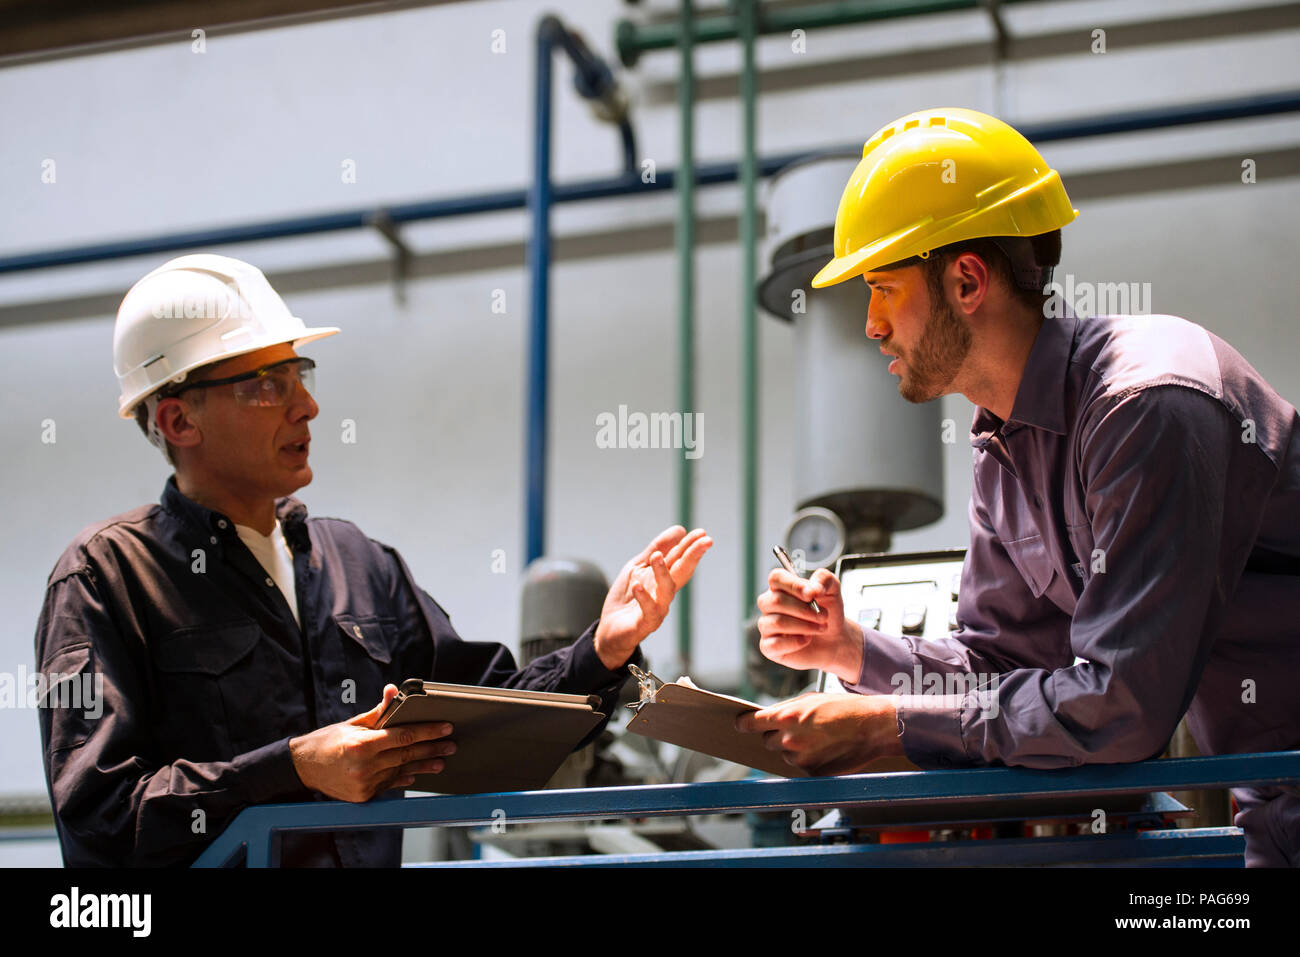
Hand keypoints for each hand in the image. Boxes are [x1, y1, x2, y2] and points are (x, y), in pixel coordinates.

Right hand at [289, 684, 457, 801]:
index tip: (445, 727)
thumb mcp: (352, 724)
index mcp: (362, 745)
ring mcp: (365, 784)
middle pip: (407, 755)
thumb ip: (378, 711)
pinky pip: (389, 785)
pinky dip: (403, 778)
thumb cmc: (327, 741)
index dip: (428, 731)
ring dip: (423, 766)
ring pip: (401, 772)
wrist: (303, 768)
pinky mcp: (363, 796)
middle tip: (450, 745)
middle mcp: (365, 766)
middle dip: (432, 749)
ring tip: (441, 762)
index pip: (404, 736)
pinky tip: (416, 773)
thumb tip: (393, 691)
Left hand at [593, 526, 712, 669]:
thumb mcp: (638, 567)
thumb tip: (680, 530)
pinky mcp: (644, 624)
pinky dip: (644, 598)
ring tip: (657, 556)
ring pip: (666, 590)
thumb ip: (656, 549)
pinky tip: (638, 586)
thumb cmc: (627, 597)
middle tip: (705, 541)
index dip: (691, 546)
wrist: (610, 629)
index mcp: (664, 578)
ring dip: (662, 573)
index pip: (681, 559)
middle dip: (693, 556)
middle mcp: (665, 593)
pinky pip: (648, 611)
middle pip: (682, 572)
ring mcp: (657, 608)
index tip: (702, 533)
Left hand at [735, 693, 903, 774]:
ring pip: (785, 755)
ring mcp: (800, 759)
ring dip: (794, 749)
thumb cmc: (843, 708)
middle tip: (796, 729)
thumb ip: (786, 709)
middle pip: (767, 741)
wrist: (873, 727)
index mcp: (785, 717)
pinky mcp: (813, 773)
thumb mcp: (810, 699)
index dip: (744, 724)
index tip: (739, 725)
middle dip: (776, 736)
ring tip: (818, 738)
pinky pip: (802, 768)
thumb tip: (765, 718)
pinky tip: (826, 750)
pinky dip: (810, 761)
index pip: (750, 724)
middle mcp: (788, 740)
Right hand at [755, 567, 862, 682]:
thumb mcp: (833, 590)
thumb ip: (824, 579)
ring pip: (777, 622)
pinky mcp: (768, 647)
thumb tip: (812, 589)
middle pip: (776, 601)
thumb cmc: (828, 612)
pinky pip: (774, 644)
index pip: (776, 578)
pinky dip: (796, 642)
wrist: (835, 639)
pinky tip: (806, 640)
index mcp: (781, 587)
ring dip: (804, 626)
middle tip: (824, 616)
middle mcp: (769, 604)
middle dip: (804, 610)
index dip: (793, 585)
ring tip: (821, 628)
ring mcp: (767, 625)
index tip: (812, 594)